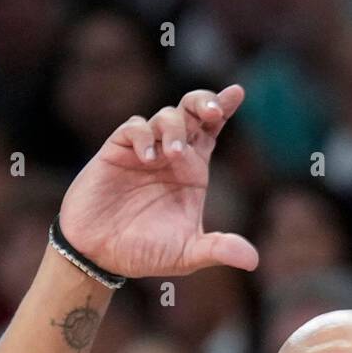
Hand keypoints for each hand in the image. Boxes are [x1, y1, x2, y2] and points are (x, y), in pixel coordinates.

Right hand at [58, 86, 258, 277]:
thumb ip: (218, 250)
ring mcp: (144, 151)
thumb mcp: (187, 255)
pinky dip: (143, 136)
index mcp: (192, 171)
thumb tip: (253, 260)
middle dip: (203, 102)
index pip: (211, 132)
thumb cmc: (144, 252)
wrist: (99, 254)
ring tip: (173, 154)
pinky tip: (147, 158)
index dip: (223, 109)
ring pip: (165, 116)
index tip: (237, 92)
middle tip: (212, 112)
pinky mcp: (116, 151)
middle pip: (191, 112)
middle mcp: (170, 155)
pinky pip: (133, 128)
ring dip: (174, 128)